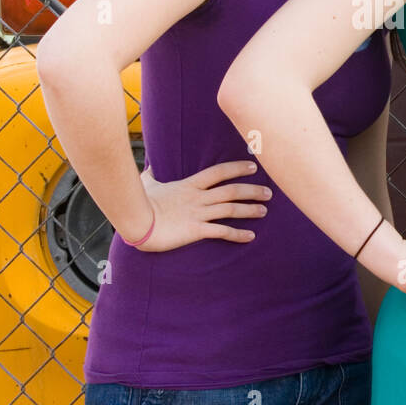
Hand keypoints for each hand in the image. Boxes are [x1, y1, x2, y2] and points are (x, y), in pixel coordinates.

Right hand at [121, 161, 272, 251]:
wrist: (135, 220)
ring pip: (231, 209)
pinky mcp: (195, 230)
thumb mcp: (147, 184)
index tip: (253, 167)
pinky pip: (221, 232)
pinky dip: (238, 234)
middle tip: (269, 193)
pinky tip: (251, 237)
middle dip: (252, 191)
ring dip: (250, 210)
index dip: (237, 168)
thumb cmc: (139, 202)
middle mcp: (198, 197)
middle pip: (232, 190)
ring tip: (264, 211)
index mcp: (189, 184)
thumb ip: (152, 176)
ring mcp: (198, 213)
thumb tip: (148, 168)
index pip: (219, 172)